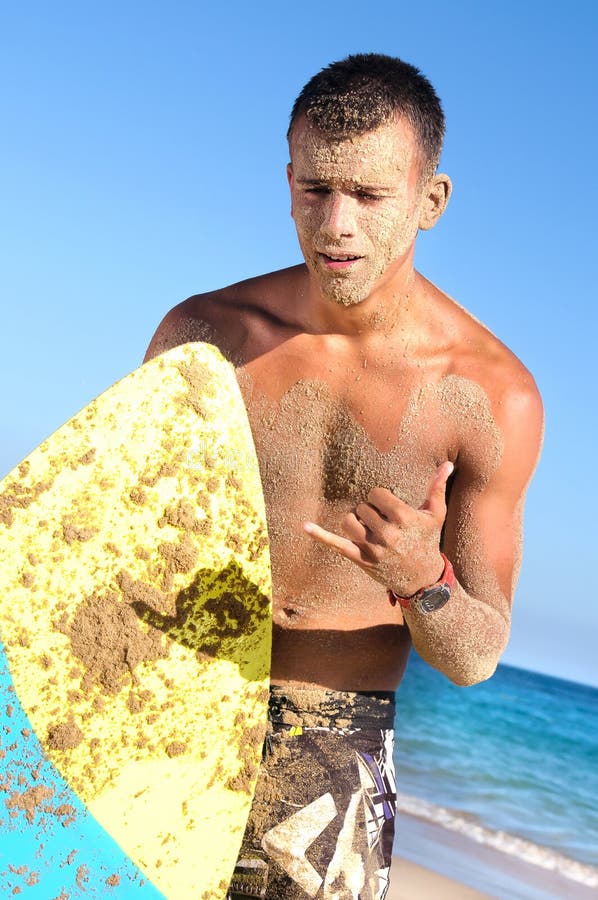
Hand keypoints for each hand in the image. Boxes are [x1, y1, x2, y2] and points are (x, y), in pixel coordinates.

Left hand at [303, 461, 453, 596]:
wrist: (422, 578)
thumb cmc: (427, 541)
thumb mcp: (435, 514)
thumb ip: (437, 487)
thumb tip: (447, 464)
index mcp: (403, 518)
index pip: (376, 494)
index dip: (381, 498)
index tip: (389, 508)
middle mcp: (387, 534)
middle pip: (362, 507)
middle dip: (370, 512)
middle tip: (383, 523)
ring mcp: (372, 548)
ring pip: (348, 521)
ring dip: (356, 522)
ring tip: (369, 529)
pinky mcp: (361, 559)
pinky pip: (336, 544)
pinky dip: (319, 535)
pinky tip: (304, 526)